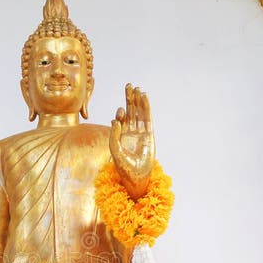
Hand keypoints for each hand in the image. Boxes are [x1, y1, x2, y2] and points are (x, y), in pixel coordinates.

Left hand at [109, 84, 154, 198]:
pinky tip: (145, 98)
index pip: (121, 119)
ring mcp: (141, 132)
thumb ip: (114, 134)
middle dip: (130, 99)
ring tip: (138, 89)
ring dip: (139, 101)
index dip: (121, 113)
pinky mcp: (149, 135)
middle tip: (129, 85)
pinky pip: (147, 118)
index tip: (120, 111)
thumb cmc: (124, 166)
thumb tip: (115, 120)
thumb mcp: (114, 150)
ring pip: (140, 113)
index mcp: (122, 135)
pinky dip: (146, 108)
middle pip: (131, 111)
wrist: (136, 176)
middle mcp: (131, 132)